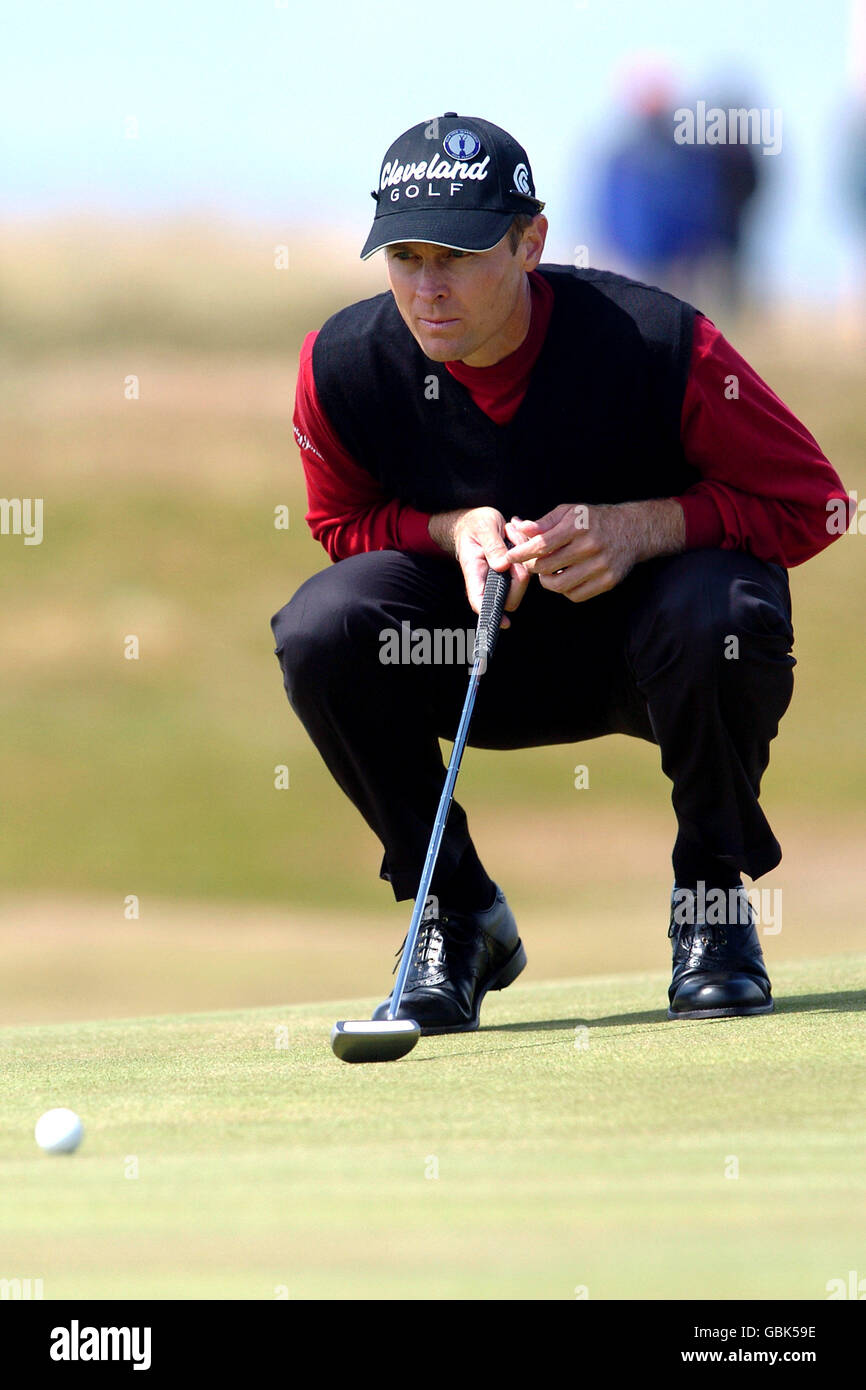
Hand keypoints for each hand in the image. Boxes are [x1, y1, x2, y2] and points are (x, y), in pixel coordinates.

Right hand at [452, 506, 531, 628]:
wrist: (476, 520)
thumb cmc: (475, 524)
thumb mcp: (483, 527)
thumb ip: (493, 546)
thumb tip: (502, 566)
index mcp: (475, 571)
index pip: (479, 599)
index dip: (490, 612)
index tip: (504, 622)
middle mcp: (489, 579)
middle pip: (510, 595)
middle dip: (518, 573)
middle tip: (510, 540)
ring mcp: (502, 576)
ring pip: (522, 578)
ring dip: (522, 555)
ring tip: (508, 531)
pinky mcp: (514, 570)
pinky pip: (528, 567)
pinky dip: (526, 549)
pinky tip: (514, 534)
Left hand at [502, 500, 683, 602]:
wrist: (633, 530)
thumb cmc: (594, 520)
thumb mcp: (570, 512)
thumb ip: (543, 522)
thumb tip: (518, 527)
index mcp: (578, 526)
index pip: (541, 545)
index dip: (520, 553)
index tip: (508, 557)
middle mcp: (590, 546)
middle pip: (546, 566)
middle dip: (533, 566)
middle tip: (532, 562)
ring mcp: (601, 566)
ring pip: (559, 585)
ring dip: (547, 580)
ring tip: (548, 571)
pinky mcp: (608, 581)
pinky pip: (575, 595)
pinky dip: (565, 589)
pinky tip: (566, 577)